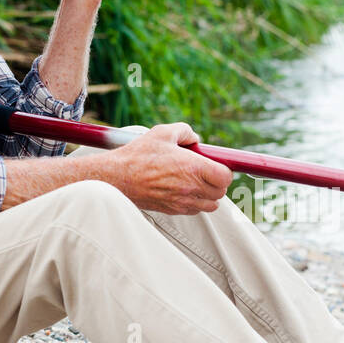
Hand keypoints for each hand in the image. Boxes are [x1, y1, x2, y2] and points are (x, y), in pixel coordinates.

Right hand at [110, 123, 232, 214]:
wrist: (117, 177)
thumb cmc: (138, 155)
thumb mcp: (163, 132)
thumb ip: (185, 131)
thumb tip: (195, 139)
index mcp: (193, 168)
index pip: (225, 177)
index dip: (224, 170)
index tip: (216, 164)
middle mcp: (191, 188)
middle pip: (220, 192)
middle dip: (217, 182)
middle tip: (205, 172)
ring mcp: (182, 202)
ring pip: (210, 205)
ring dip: (208, 195)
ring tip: (195, 182)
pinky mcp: (173, 210)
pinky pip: (194, 211)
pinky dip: (195, 203)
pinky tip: (183, 190)